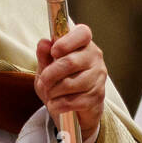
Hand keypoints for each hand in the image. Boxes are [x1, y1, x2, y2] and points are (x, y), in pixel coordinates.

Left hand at [34, 23, 106, 140]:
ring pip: (70, 84)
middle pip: (70, 62)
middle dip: (50, 74)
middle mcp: (95, 58)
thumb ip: (44, 54)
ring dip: (53, 92)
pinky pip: (73, 101)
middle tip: (43, 82)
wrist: (75, 109)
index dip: (66, 42)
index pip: (82, 33)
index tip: (53, 52)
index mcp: (83, 44)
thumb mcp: (47, 67)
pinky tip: (55, 104)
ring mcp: (98, 77)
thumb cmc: (60, 81)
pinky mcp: (97, 97)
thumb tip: (44, 43)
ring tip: (49, 94)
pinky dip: (58, 104)